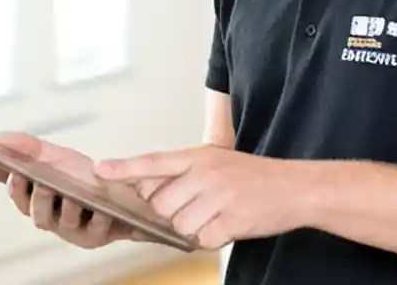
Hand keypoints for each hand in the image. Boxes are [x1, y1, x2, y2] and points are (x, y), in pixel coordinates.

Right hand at [0, 133, 137, 248]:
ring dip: (66, 207)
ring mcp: (72, 227)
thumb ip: (28, 149)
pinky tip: (102, 210)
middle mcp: (50, 215)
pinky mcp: (95, 234)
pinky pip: (95, 228)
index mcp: (36, 197)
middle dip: (33, 196)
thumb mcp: (58, 157)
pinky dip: (98, 218)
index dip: (9, 181)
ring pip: (63, 222)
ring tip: (70, 194)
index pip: (16, 191)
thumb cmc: (85, 178)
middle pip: (33, 211)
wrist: (122, 194)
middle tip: (34, 180)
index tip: (2, 166)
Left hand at [95, 146, 313, 250]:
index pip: (154, 162)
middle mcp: (206, 173)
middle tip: (200, 207)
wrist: (297, 188)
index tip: (100, 169)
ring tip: (219, 214)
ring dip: (196, 229)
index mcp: (199, 156)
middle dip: (174, 214)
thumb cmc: (254, 177)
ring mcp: (219, 196)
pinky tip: (230, 224)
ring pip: (181, 226)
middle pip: (162, 205)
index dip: (125, 168)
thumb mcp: (219, 162)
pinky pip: (204, 240)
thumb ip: (185, 174)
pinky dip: (214, 239)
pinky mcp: (231, 219)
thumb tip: (149, 192)